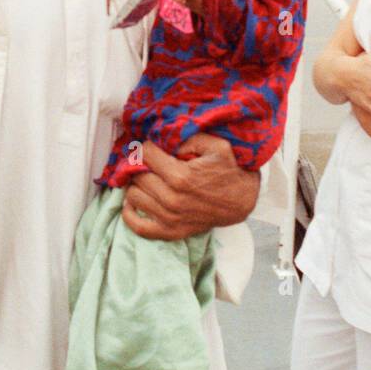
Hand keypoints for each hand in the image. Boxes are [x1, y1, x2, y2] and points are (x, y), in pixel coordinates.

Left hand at [121, 134, 259, 240]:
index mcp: (181, 176)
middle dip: (141, 164)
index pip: (145, 154)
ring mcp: (170, 218)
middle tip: (151, 161)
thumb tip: (164, 138)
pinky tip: (134, 201)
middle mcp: (172, 199)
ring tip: (148, 178)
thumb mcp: (216, 145)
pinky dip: (129, 213)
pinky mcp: (171, 232)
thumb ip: (189, 137)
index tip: (155, 146)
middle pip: (137, 175)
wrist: (241, 201)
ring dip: (137, 185)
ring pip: (133, 196)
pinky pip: (138, 226)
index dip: (147, 146)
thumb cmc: (228, 170)